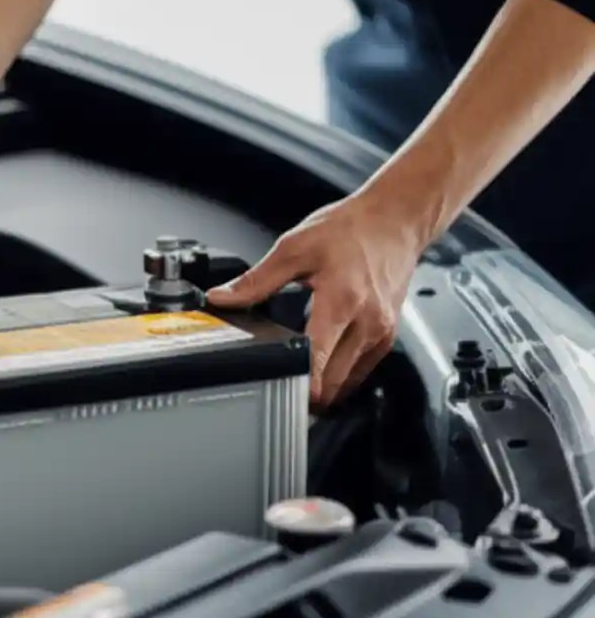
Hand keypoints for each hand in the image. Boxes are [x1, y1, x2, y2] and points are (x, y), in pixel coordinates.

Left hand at [206, 194, 425, 408]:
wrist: (394, 220)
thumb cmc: (350, 230)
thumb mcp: (294, 248)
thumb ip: (256, 281)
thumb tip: (223, 298)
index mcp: (341, 301)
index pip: (318, 357)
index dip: (298, 383)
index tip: (280, 397)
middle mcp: (367, 322)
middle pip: (332, 380)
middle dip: (305, 391)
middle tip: (276, 388)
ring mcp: (381, 332)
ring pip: (347, 381)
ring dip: (323, 387)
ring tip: (295, 379)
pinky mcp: (388, 336)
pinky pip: (361, 370)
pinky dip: (340, 375)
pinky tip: (322, 365)